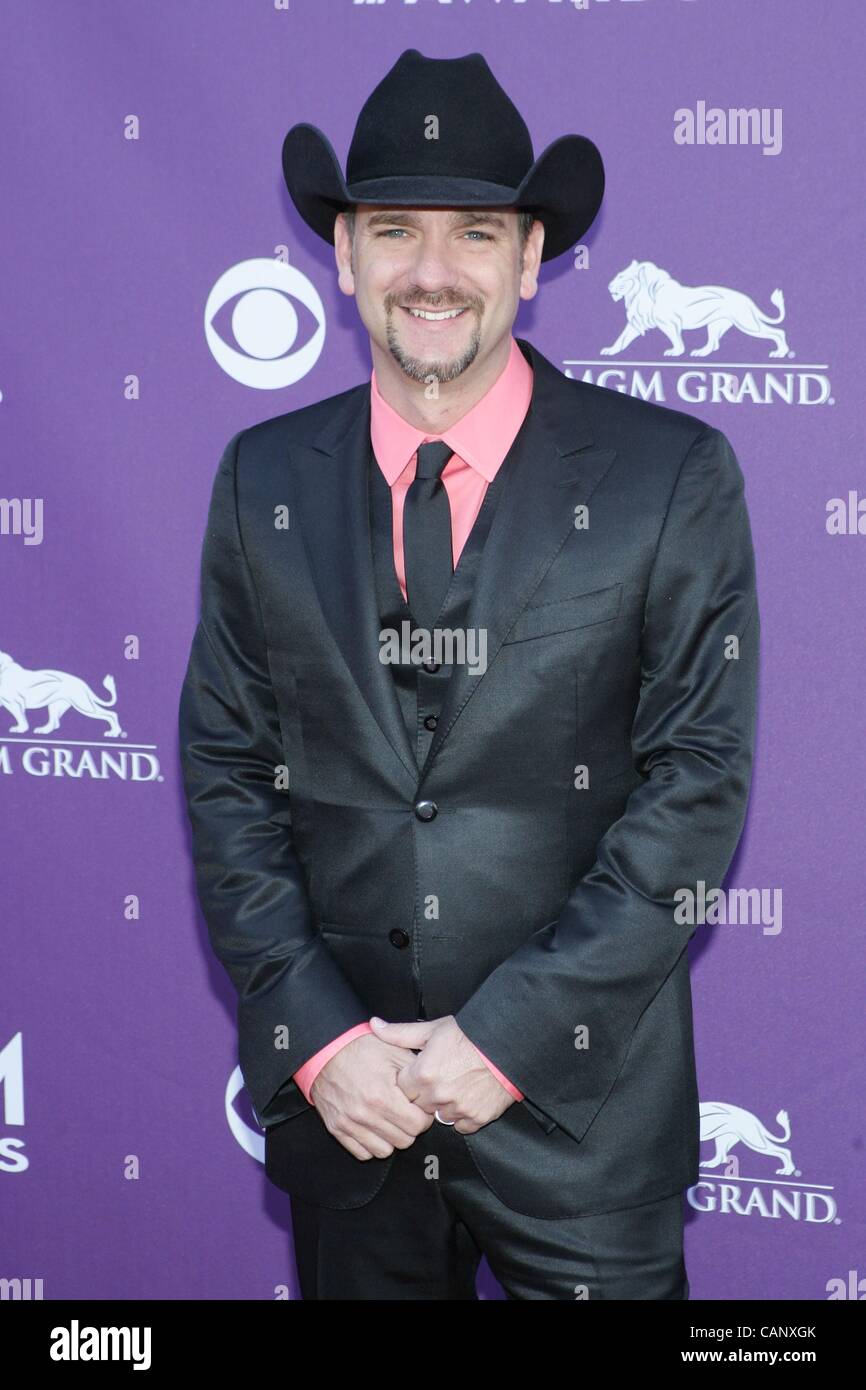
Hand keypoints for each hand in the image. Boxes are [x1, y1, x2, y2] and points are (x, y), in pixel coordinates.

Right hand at [310, 1031, 433, 1160]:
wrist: (326, 1049)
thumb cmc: (360, 1048)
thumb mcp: (394, 1051)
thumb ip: (415, 1073)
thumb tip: (430, 1092)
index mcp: (382, 1095)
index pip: (417, 1125)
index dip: (423, 1116)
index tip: (420, 1109)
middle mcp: (365, 1114)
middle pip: (403, 1141)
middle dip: (410, 1128)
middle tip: (406, 1113)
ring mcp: (349, 1124)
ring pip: (384, 1151)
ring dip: (391, 1138)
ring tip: (390, 1120)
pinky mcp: (336, 1128)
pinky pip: (362, 1153)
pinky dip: (371, 1144)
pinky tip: (374, 1127)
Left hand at [369, 1015, 514, 1133]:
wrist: (507, 1044)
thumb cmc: (470, 1035)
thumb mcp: (432, 1029)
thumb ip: (400, 1033)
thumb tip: (374, 1025)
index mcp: (423, 1074)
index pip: (401, 1089)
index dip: (410, 1080)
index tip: (419, 1071)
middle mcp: (437, 1095)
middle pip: (417, 1105)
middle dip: (423, 1094)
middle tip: (438, 1077)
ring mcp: (458, 1109)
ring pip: (437, 1117)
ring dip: (441, 1105)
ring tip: (453, 1085)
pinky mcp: (476, 1118)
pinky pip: (460, 1126)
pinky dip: (461, 1115)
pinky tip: (466, 1096)